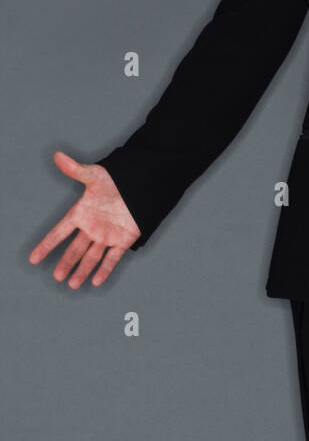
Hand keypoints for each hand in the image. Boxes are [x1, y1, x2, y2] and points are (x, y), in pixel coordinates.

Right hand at [29, 151, 140, 287]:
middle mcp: (92, 227)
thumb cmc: (116, 179)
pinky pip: (113, 258)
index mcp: (81, 213)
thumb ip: (76, 170)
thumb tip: (58, 155)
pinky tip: (96, 281)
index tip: (34, 259)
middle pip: (75, 249)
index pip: (60, 232)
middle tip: (57, 277)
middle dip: (66, 263)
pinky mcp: (123, 240)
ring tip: (72, 285)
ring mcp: (107, 235)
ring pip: (92, 257)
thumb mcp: (95, 176)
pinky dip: (105, 269)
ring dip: (83, 270)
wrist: (142, 184)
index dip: (47, 245)